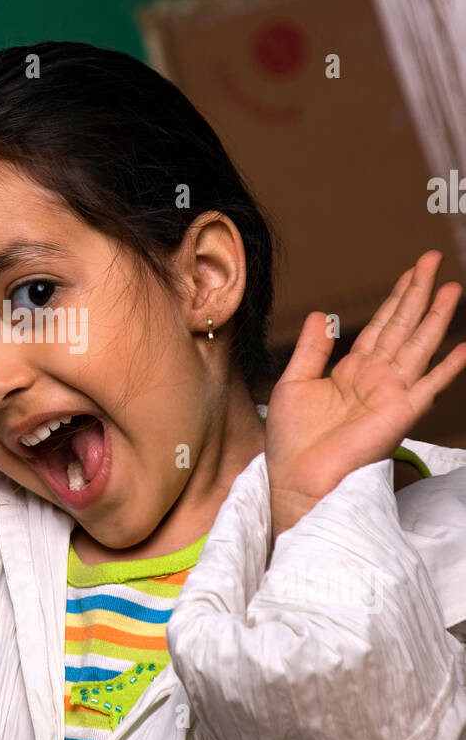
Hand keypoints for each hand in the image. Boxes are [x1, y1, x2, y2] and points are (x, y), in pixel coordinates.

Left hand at [265, 251, 465, 537]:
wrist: (295, 478)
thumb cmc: (292, 441)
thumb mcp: (294, 382)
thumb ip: (312, 348)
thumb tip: (322, 314)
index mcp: (352, 371)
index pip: (380, 326)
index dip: (396, 297)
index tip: (411, 271)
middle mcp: (376, 379)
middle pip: (403, 327)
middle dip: (419, 294)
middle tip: (433, 260)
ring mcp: (391, 394)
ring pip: (418, 346)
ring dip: (436, 318)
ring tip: (452, 288)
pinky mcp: (399, 413)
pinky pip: (429, 386)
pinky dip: (448, 367)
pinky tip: (464, 348)